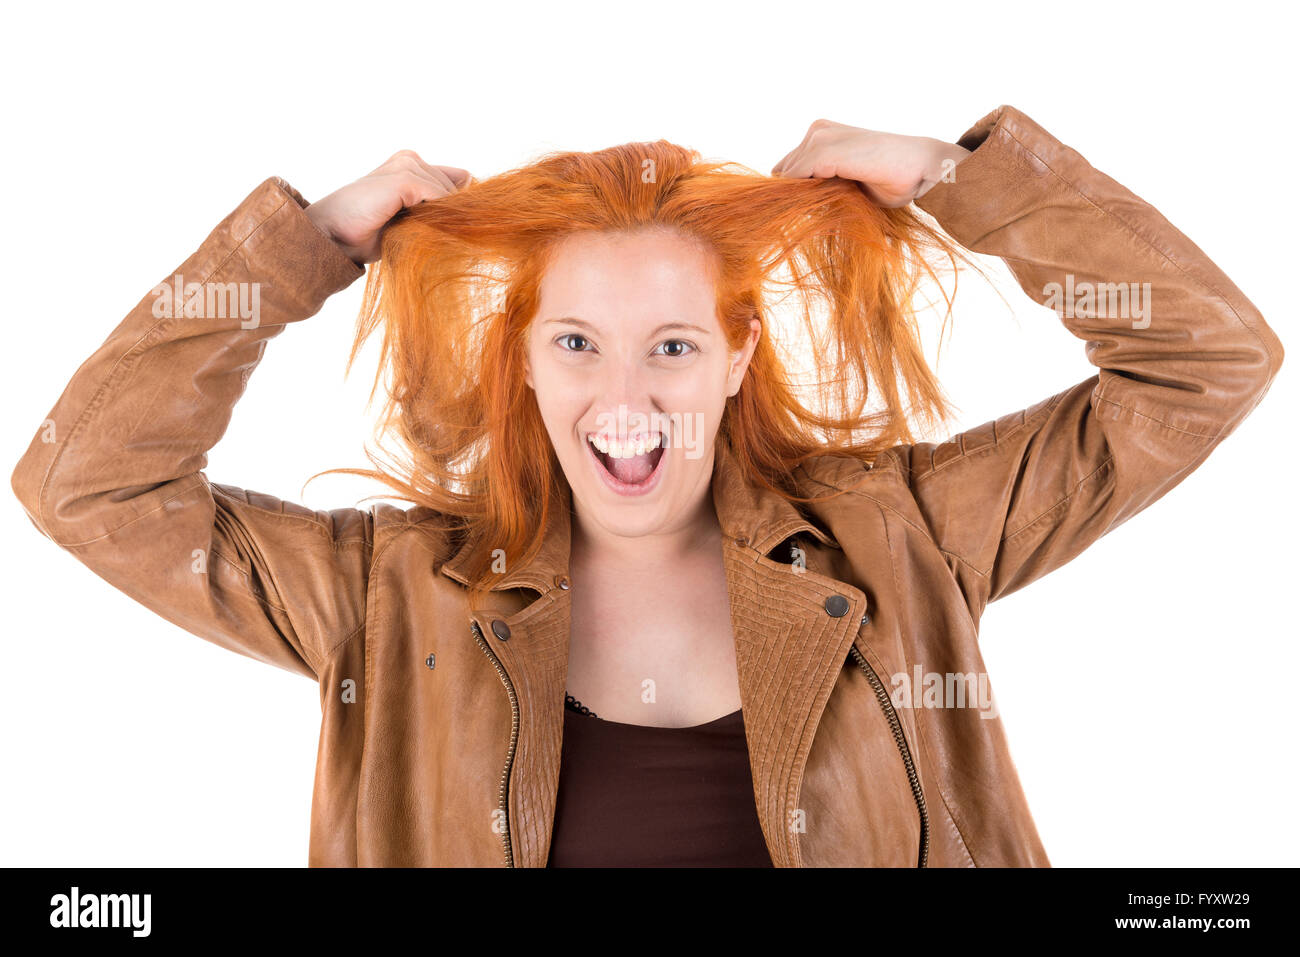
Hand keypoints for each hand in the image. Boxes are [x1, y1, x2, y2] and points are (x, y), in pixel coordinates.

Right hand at [305, 150, 473, 264]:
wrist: (333, 236)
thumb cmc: (367, 234)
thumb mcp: (408, 220)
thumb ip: (433, 210)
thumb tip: (467, 217)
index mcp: (410, 166)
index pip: (459, 179)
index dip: (460, 203)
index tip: (456, 227)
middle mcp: (410, 160)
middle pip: (460, 186)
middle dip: (452, 212)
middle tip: (428, 233)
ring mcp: (406, 165)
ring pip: (450, 194)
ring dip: (442, 217)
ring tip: (416, 233)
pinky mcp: (404, 178)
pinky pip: (440, 197)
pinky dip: (436, 216)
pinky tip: (417, 229)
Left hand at [771, 119, 969, 206]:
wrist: (921, 169)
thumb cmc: (890, 180)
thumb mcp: (845, 183)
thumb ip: (820, 186)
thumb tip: (793, 203)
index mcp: (823, 133)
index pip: (788, 167)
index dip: (794, 191)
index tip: (806, 211)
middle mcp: (818, 130)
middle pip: (783, 171)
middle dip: (794, 193)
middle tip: (817, 212)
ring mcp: (820, 137)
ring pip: (787, 176)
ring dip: (800, 196)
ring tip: (826, 208)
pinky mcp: (823, 150)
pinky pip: (794, 178)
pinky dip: (801, 195)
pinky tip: (823, 205)